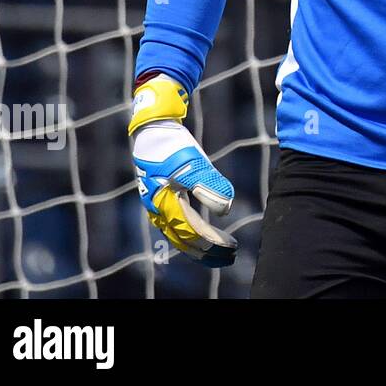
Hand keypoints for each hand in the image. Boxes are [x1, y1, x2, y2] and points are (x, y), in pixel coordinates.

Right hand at [128, 74, 237, 266]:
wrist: (152, 129)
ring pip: (178, 236)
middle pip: (185, 241)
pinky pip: (174, 225)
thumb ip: (209, 186)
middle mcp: (159, 211)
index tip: (233, 248)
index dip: (213, 244)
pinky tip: (202, 232)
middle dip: (208, 251)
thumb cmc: (173, 146)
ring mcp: (157, 206)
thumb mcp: (194, 164)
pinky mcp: (159, 198)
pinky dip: (189, 234)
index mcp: (166, 205)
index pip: (194, 233)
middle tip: (231, 256)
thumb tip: (226, 211)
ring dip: (199, 246)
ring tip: (219, 250)